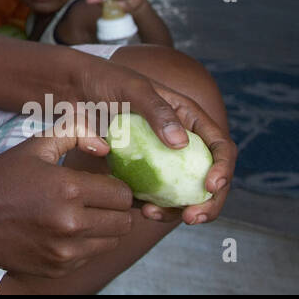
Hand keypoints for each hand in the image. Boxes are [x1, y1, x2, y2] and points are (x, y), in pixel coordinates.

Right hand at [0, 133, 134, 276]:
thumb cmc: (2, 177)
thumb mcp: (36, 145)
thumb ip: (76, 133)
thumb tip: (106, 147)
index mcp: (69, 189)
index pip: (123, 194)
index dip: (117, 186)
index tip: (103, 183)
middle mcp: (71, 224)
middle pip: (124, 222)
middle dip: (115, 209)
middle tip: (96, 200)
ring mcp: (65, 251)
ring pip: (112, 242)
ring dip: (103, 228)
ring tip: (79, 214)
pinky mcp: (58, 269)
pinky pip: (90, 257)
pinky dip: (84, 245)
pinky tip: (62, 231)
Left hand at [78, 64, 236, 226]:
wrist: (74, 89)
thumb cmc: (106, 80)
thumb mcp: (132, 88)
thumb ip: (157, 110)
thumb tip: (181, 143)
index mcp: (189, 118)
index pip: (220, 146)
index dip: (223, 168)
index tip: (211, 186)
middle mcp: (181, 141)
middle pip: (207, 177)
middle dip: (208, 203)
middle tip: (192, 218)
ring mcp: (161, 159)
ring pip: (183, 192)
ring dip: (177, 210)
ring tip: (155, 214)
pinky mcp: (141, 171)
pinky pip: (154, 194)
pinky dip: (153, 206)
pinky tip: (141, 210)